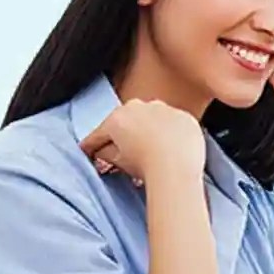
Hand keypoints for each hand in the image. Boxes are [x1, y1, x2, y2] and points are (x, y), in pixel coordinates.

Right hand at [79, 99, 204, 183]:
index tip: (89, 150)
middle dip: (125, 135)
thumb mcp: (118, 161)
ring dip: (150, 131)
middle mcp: (139, 107)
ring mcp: (164, 109)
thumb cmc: (146, 166)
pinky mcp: (184, 117)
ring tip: (153, 152)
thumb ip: (106, 153)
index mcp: (117, 118)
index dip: (92, 145)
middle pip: (128, 122)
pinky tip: (173, 148)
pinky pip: (174, 125)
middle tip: (126, 152)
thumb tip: (104, 151)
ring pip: (153, 120)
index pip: (101, 133)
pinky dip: (172, 134)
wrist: (177, 166)